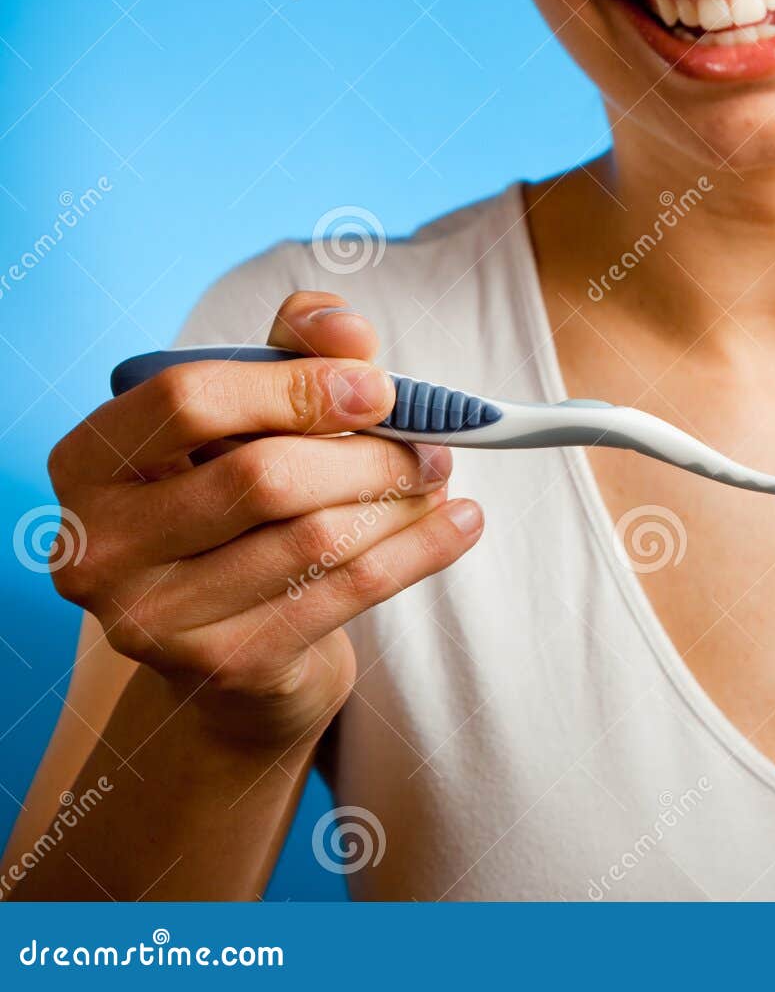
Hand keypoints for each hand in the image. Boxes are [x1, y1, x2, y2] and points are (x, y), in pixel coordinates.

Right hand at [47, 291, 483, 746]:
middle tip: (431, 444)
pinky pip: (349, 592)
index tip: (378, 388)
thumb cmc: (238, 504)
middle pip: (263, 477)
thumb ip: (292, 349)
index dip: (295, 385)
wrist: (231, 649)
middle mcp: (102, 543)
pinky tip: (460, 523)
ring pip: (315, 539)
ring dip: (401, 502)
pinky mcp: (226, 665)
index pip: (190, 400)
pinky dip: (420, 550)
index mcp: (91, 460)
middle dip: (367, 454)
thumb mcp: (250, 414)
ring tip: (440, 477)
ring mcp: (156, 617)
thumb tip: (350, 331)